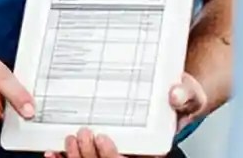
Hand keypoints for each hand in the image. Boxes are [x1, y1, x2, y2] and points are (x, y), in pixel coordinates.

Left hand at [43, 73, 208, 157]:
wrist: (174, 92)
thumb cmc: (182, 95)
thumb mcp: (189, 93)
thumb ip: (184, 96)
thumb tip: (174, 95)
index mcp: (153, 148)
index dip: (113, 155)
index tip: (104, 138)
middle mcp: (133, 153)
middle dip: (91, 155)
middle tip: (83, 134)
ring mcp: (116, 150)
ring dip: (77, 157)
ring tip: (69, 139)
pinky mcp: (102, 145)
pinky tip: (53, 153)